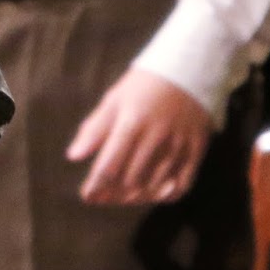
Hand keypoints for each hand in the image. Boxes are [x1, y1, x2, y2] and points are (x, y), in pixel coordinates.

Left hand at [66, 68, 213, 205]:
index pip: (109, 166)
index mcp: (130, 123)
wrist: (187, 71)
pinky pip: (181, 184)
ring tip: (121, 198)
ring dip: (135, 197)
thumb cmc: (143, 86)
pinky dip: (165, 195)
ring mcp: (178, 146)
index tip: (86, 196)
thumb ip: (94, 129)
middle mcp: (155, 138)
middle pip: (130, 180)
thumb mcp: (114, 100)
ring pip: (154, 186)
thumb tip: (73, 156)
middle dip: (112, 194)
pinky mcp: (196, 150)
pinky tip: (153, 195)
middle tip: (102, 197)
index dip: (96, 186)